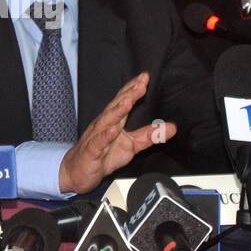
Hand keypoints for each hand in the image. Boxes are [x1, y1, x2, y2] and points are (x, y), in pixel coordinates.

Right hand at [58, 72, 176, 193]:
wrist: (78, 173)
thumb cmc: (103, 155)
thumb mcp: (131, 145)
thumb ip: (150, 135)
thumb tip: (172, 128)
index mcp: (114, 121)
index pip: (123, 101)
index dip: (133, 89)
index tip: (145, 77)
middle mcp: (104, 125)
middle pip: (116, 106)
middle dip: (128, 94)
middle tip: (141, 83)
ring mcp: (96, 137)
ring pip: (107, 121)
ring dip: (118, 110)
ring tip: (128, 101)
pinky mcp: (91, 152)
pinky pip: (99, 142)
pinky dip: (106, 136)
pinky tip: (113, 130)